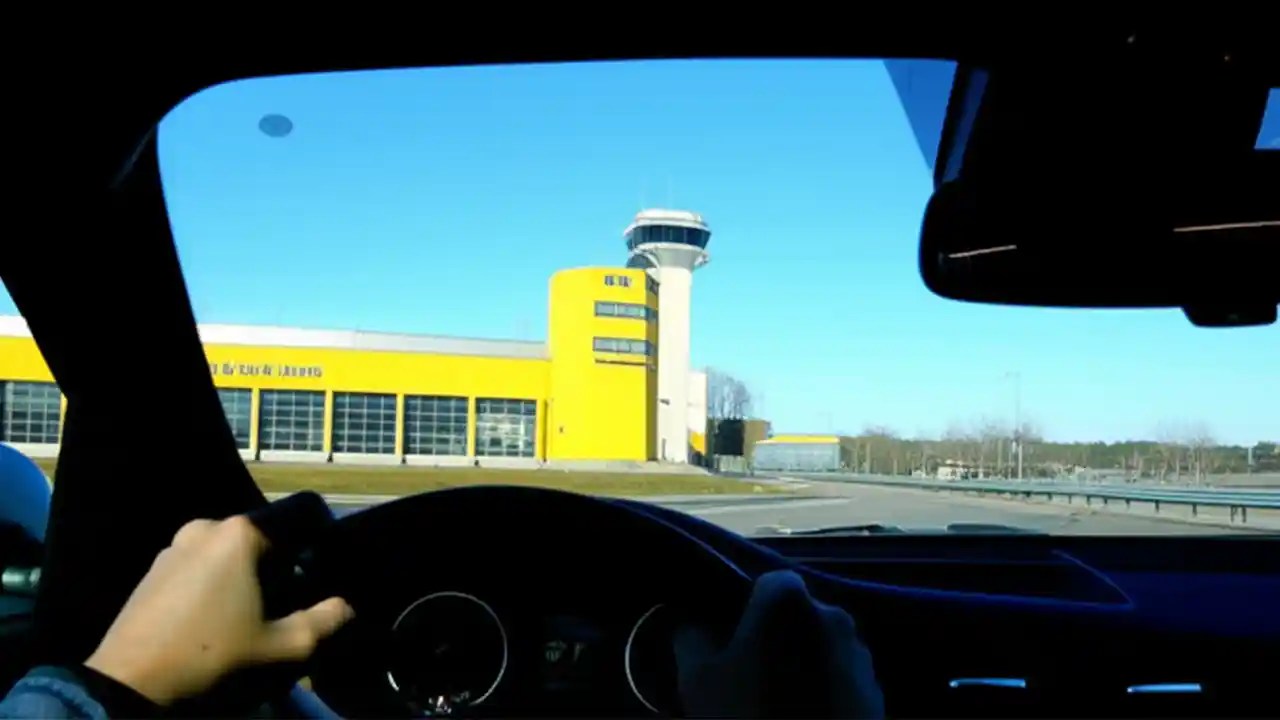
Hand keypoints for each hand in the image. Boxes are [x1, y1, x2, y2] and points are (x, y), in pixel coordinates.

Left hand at [85, 515, 352, 705]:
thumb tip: (346, 607)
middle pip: (258, 545)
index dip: (308, 560)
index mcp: (238, 533)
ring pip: (224, 559)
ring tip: (241, 624)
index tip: (308, 592)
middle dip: (272, 574)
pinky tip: (209, 626)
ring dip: (239, 584)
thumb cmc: (212, 656)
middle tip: (275, 614)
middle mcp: (204, 527)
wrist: (130, 684)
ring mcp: (171, 549)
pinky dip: (209, 592)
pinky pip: (195, 572)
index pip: (294, 528)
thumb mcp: (280, 647)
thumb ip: (323, 622)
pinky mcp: (149, 574)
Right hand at [673, 569, 883, 718]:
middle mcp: (833, 615)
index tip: (729, 644)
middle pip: (795, 616)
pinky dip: (826, 690)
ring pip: (820, 648)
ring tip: (778, 702)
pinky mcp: (877, 693)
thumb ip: (690, 637)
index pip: (765, 583)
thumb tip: (694, 626)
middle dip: (775, 639)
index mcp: (788, 599)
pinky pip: (842, 679)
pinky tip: (805, 715)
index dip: (745, 610)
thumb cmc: (748, 714)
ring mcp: (860, 656)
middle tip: (749, 676)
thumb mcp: (697, 678)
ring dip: (802, 665)